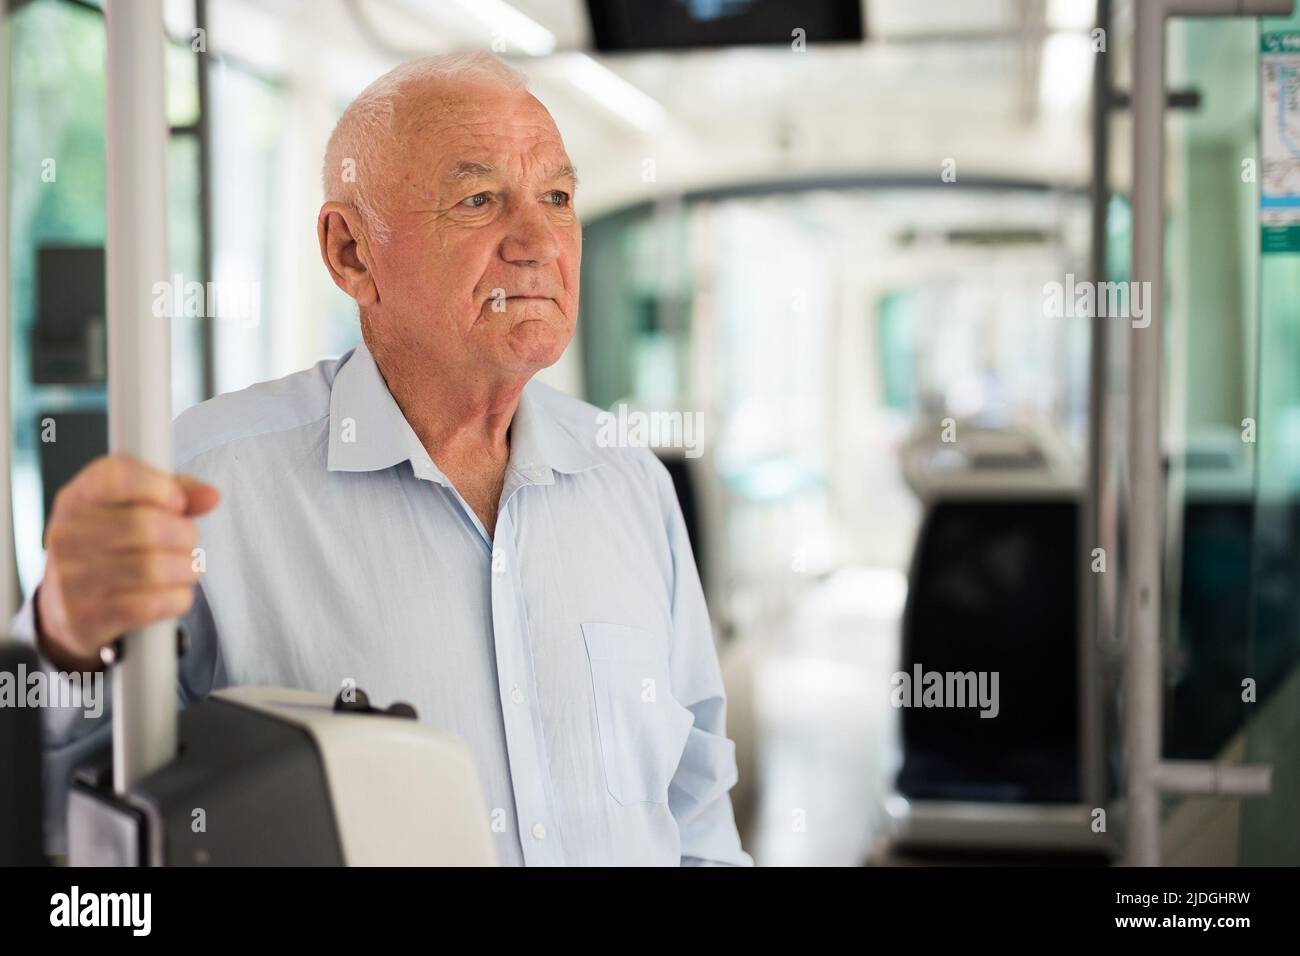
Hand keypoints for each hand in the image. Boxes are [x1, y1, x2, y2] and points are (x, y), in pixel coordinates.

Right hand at [35, 455, 219, 671]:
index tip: (178, 502)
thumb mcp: (135, 507)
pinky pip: (152, 605)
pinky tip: (174, 593)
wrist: (66, 606)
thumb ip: (177, 493)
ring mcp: (72, 577)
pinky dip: (178, 598)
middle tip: (189, 541)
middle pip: (146, 525)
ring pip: (154, 568)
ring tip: (186, 568)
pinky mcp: (87, 616)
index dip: (161, 487)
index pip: (117, 475)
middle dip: (185, 534)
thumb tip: (211, 496)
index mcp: (79, 496)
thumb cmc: (111, 546)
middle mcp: (69, 533)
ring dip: (186, 569)